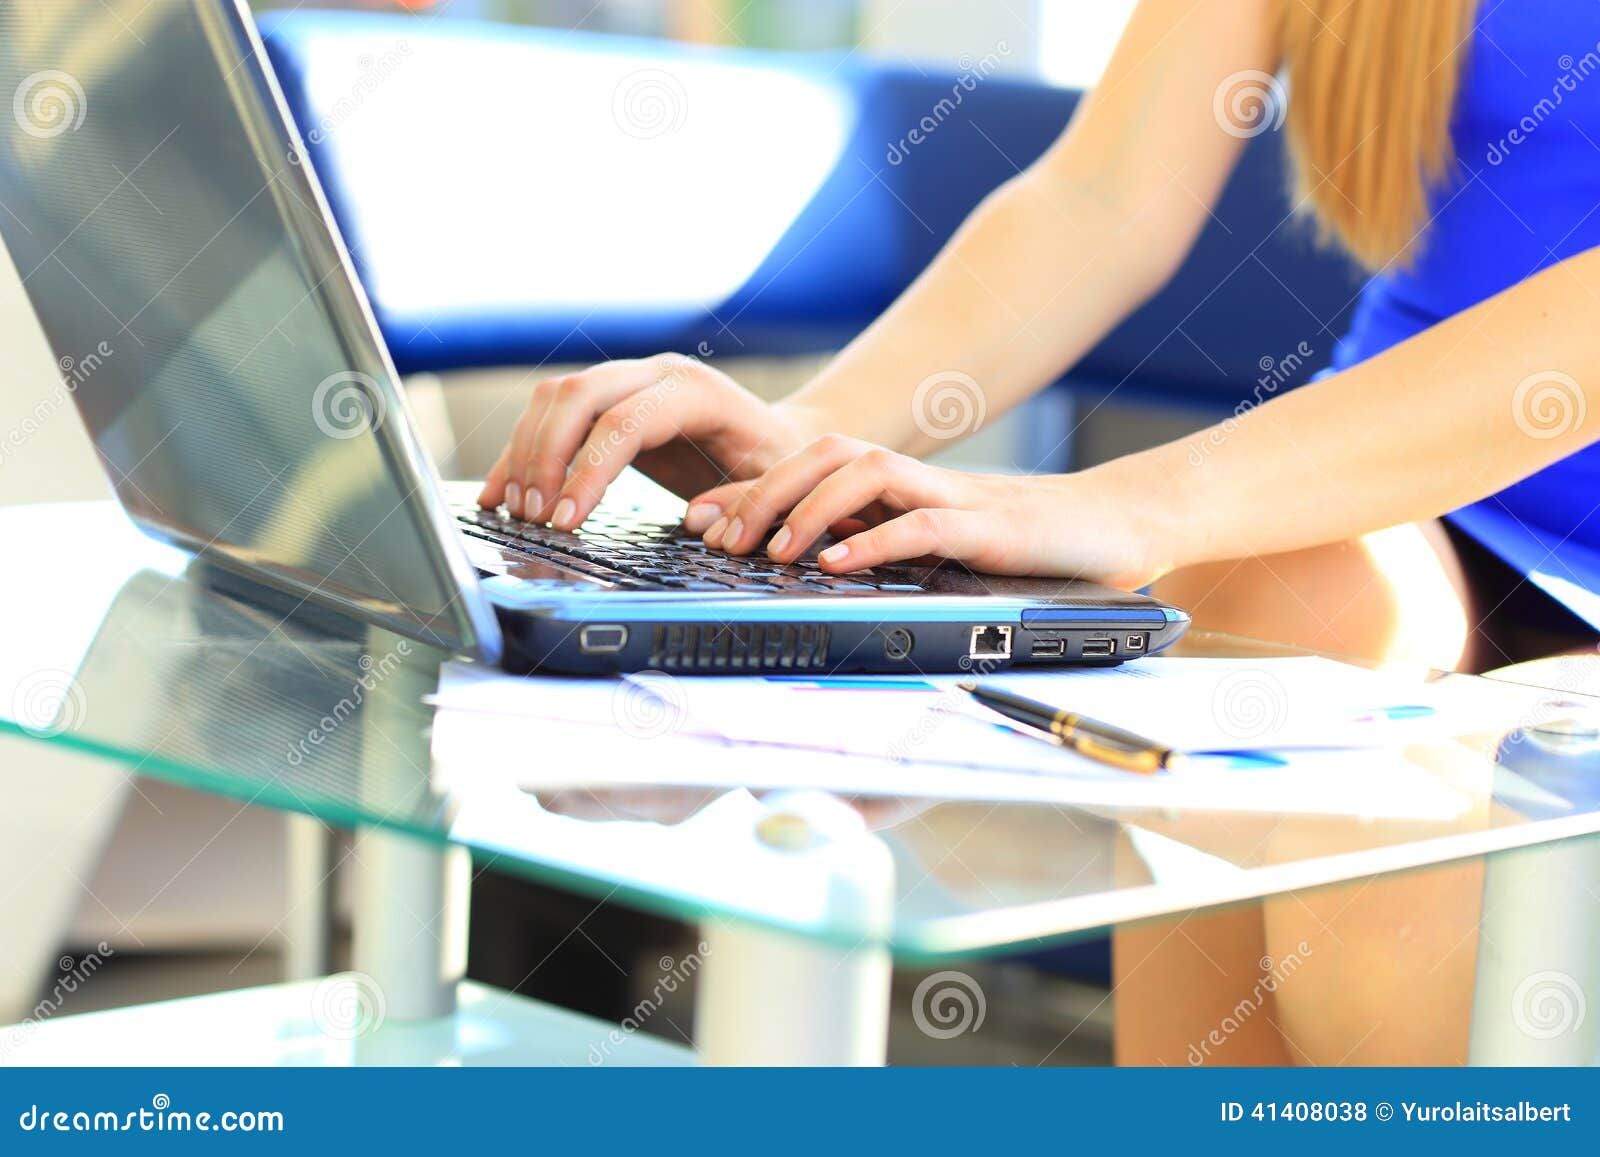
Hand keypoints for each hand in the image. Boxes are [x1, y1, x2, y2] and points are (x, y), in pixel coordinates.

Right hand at [476, 353, 823, 530]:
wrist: (778, 436)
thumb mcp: (778, 485)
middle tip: (533, 515)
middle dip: (545, 457)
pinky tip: (503, 491)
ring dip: (527, 452)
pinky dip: (523, 451)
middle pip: (577, 396)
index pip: (624, 421)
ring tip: (517, 509)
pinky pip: (553, 414)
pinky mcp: (608, 399)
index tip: (565, 521)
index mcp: (696, 391)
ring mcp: (629, 379)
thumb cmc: (777, 463)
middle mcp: (656, 373)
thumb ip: (745, 502)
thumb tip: (698, 521)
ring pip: (555, 399)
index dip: (587, 470)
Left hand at [693, 435, 1167, 588]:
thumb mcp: (937, 549)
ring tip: (769, 549)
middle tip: (718, 536)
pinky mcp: (988, 525)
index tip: (696, 518)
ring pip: (865, 473)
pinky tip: (837, 565)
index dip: (748, 488)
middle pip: (825, 453)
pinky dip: (875, 542)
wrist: (1115, 529)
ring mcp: (953, 496)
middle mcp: (917, 480)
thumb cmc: (1026, 545)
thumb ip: (883, 546)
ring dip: (808, 508)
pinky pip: (923, 524)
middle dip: (763, 490)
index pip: (809, 469)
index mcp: (900, 486)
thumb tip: (816, 567)